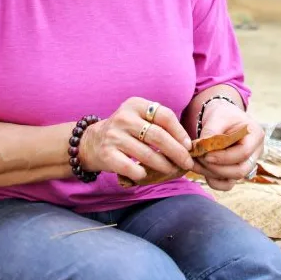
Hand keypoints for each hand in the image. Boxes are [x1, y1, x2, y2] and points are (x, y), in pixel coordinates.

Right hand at [78, 97, 193, 182]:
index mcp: (136, 105)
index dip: (180, 132)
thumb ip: (160, 125)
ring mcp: (114, 136)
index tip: (189, 146)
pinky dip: (142, 173)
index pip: (164, 116)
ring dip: (164, 165)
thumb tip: (187, 145)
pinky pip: (131, 167)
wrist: (92, 141)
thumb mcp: (139, 118)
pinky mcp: (107, 154)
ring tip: (173, 170)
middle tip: (187, 162)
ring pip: (147, 154)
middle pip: (158, 136)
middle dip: (177, 152)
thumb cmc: (125, 131)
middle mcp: (124, 118)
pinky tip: (146, 174)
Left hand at [191, 99, 264, 191]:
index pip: (243, 153)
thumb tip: (202, 149)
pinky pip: (227, 184)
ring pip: (232, 179)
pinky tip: (200, 169)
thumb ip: (210, 132)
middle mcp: (256, 152)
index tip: (205, 154)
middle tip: (197, 158)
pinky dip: (213, 181)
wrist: (222, 117)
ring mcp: (247, 164)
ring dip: (211, 174)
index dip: (223, 157)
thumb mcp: (217, 117)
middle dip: (216, 168)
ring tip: (195, 162)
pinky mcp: (236, 171)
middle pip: (240, 170)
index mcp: (256, 135)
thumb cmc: (222, 114)